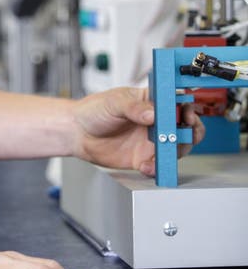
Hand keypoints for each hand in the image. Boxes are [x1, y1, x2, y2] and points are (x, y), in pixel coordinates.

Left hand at [71, 87, 203, 175]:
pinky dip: (157, 167)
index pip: (177, 102)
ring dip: (175, 152)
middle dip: (191, 132)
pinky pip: (159, 164)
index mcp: (151, 100)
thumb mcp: (114, 102)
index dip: (187, 108)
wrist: (78, 133)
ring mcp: (151, 140)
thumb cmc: (94, 110)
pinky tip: (147, 166)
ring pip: (177, 147)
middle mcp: (156, 121)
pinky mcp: (144, 158)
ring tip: (161, 153)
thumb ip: (134, 108)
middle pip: (185, 126)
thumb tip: (153, 113)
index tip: (186, 116)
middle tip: (181, 137)